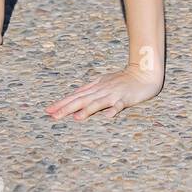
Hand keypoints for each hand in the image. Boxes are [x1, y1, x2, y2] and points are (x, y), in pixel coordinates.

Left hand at [45, 65, 163, 120]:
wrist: (143, 73)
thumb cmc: (122, 80)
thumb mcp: (103, 82)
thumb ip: (89, 90)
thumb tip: (73, 97)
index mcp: (95, 87)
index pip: (75, 96)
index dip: (61, 103)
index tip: (48, 111)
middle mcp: (101, 90)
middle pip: (81, 100)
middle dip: (67, 108)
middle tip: (53, 116)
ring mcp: (113, 94)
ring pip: (97, 103)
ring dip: (87, 110)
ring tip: (76, 118)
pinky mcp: (125, 98)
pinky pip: (119, 105)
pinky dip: (113, 111)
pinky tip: (108, 116)